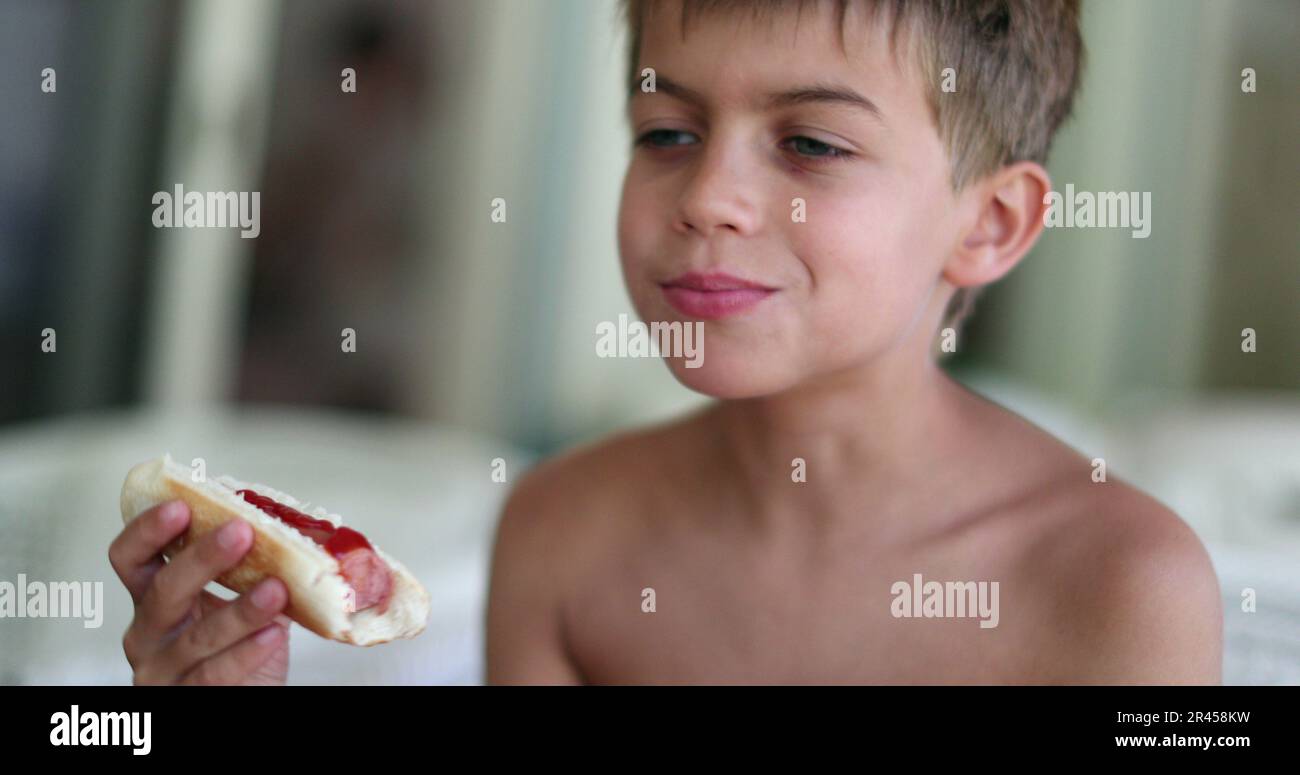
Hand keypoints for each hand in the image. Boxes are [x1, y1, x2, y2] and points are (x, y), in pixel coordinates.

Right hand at [109, 500, 289, 684]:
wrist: (246, 698)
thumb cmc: (240, 649)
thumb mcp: (240, 601)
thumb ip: (255, 566)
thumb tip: (288, 525)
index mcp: (154, 598)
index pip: (132, 559)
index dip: (147, 531)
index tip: (181, 505)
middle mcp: (148, 633)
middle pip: (161, 590)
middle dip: (201, 558)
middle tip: (241, 532)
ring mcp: (162, 671)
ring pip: (197, 637)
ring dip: (240, 610)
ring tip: (276, 588)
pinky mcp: (185, 698)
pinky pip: (214, 674)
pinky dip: (247, 651)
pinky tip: (274, 632)